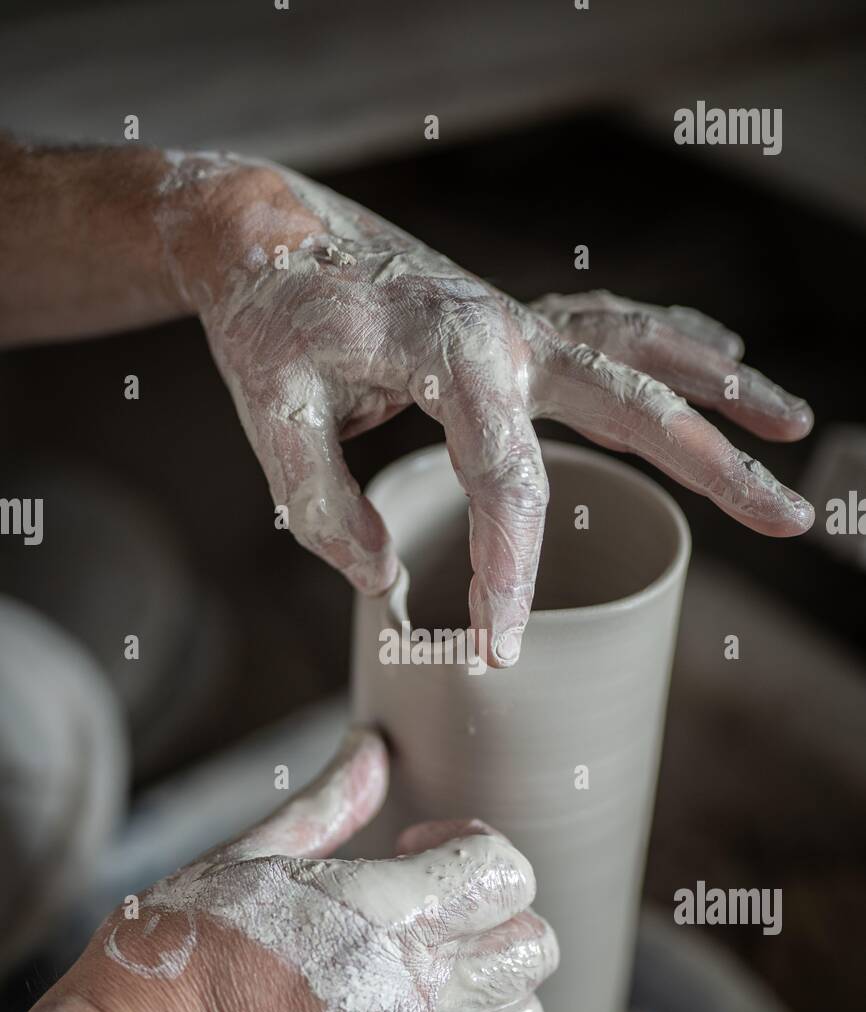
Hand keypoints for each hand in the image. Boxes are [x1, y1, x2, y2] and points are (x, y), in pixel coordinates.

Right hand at [64, 729, 556, 1011]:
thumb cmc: (176, 954)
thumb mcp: (248, 856)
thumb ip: (329, 802)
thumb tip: (372, 744)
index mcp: (388, 918)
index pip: (510, 874)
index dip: (475, 847)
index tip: (420, 848)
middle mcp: (417, 997)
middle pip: (534, 944)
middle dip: (496, 912)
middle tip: (430, 909)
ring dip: (490, 987)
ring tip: (424, 973)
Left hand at [159, 155, 813, 666]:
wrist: (272, 236)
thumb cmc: (272, 319)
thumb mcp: (272, 412)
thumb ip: (325, 505)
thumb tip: (385, 580)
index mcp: (449, 350)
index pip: (505, 478)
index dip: (508, 572)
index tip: (499, 651)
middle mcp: (506, 331)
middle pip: (631, 404)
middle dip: (714, 466)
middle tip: (787, 516)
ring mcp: (520, 324)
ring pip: (643, 356)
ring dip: (724, 391)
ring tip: (794, 427)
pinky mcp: (518, 328)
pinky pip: (617, 331)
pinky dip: (676, 344)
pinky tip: (724, 355)